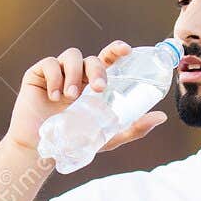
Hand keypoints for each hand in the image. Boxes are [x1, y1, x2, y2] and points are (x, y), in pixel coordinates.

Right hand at [6, 40, 167, 156]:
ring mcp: (57, 73)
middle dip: (97, 70)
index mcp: (93, 83)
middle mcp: (77, 75)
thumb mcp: (108, 136)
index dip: (116, 50)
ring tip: (71, 98)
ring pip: (71, 56)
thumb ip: (134, 127)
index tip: (126, 50)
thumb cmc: (74, 141)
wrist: (41, 151)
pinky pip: (49, 64)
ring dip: (74, 75)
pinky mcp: (37, 75)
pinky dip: (54, 78)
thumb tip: (162, 116)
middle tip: (99, 89)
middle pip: (91, 58)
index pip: (107, 59)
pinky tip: (54, 97)